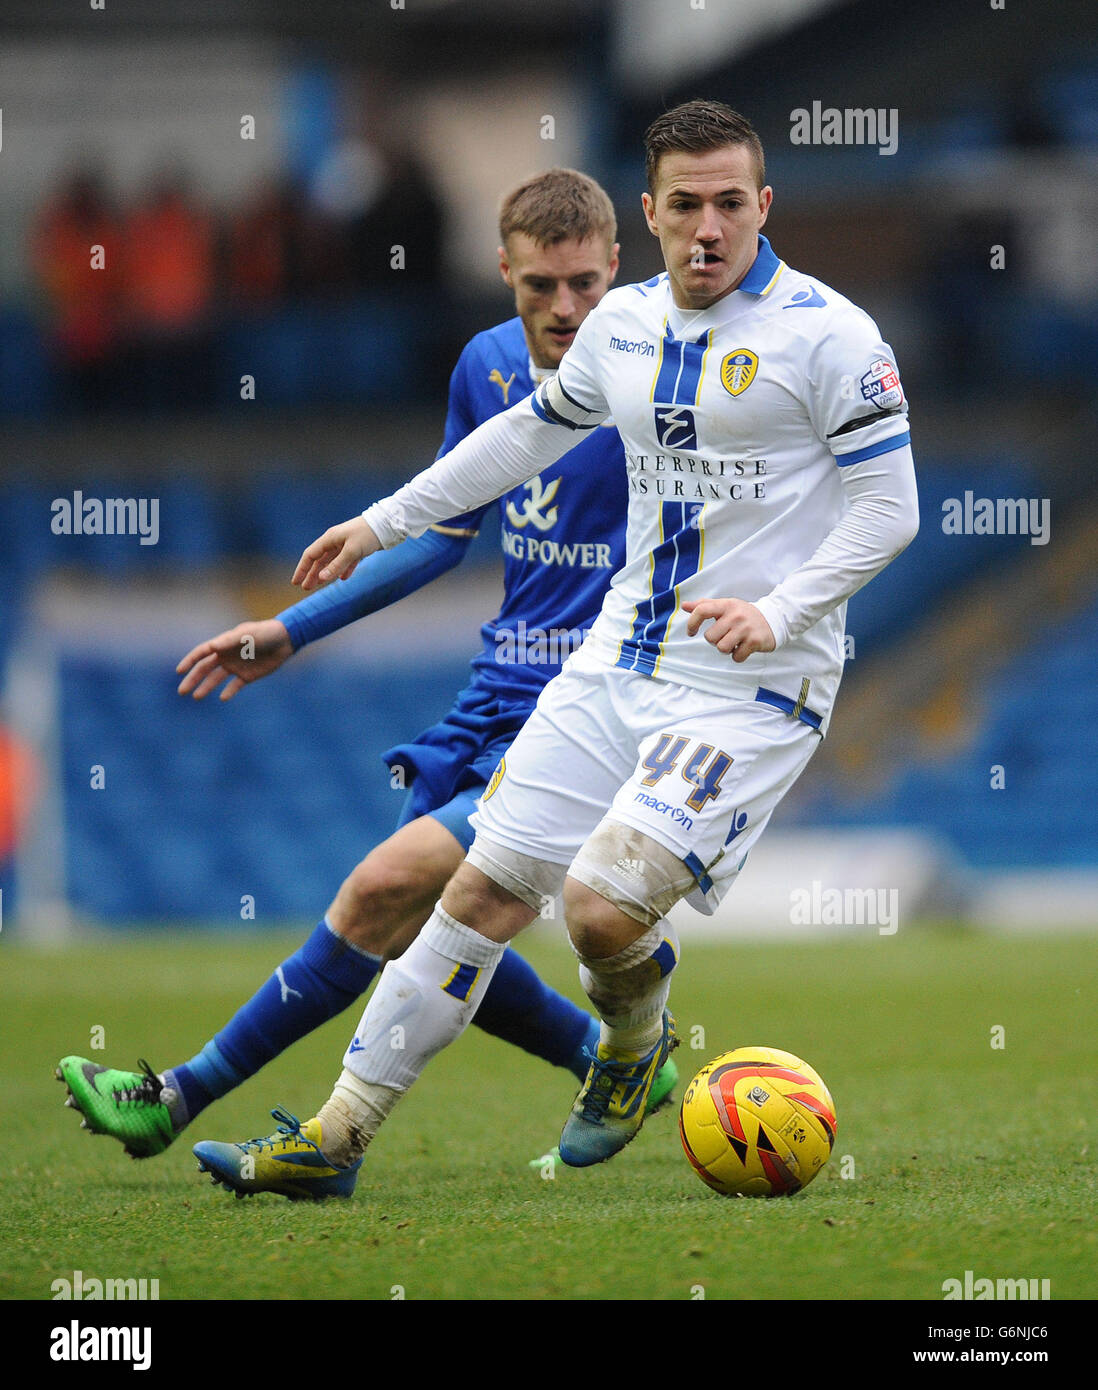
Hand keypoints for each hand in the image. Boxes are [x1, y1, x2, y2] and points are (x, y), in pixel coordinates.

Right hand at [176, 619, 293, 701]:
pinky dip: (228, 692)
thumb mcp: (247, 635)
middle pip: (205, 669)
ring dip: (206, 688)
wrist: (285, 640)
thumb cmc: (265, 633)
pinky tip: (223, 698)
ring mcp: (236, 667)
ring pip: (216, 680)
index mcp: (223, 645)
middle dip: (193, 679)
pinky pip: (234, 686)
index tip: (179, 671)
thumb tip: (211, 647)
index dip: (189, 661)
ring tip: (196, 697)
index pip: (201, 653)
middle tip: (182, 692)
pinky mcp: (248, 676)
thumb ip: (229, 641)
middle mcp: (226, 656)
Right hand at [293, 516, 379, 590]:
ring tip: (318, 585)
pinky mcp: (357, 548)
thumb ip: (337, 565)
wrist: (387, 525)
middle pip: (319, 559)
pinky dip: (344, 570)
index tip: (296, 582)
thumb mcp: (352, 551)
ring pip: (332, 561)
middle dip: (311, 574)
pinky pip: (347, 561)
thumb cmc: (367, 534)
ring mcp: (346, 544)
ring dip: (325, 573)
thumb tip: (321, 578)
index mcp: (330, 539)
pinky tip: (344, 578)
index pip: (310, 555)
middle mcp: (335, 541)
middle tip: (305, 588)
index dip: (302, 569)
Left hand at [682, 598, 774, 663]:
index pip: (702, 610)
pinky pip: (736, 657)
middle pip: (710, 637)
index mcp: (726, 605)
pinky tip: (743, 647)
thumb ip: (704, 605)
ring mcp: (745, 628)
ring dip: (726, 649)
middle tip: (724, 636)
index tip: (691, 632)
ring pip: (721, 648)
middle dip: (714, 641)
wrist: (774, 618)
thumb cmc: (743, 614)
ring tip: (734, 642)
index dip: (692, 623)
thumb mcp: (725, 606)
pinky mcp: (754, 641)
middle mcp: (735, 615)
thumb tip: (684, 605)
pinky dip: (738, 656)